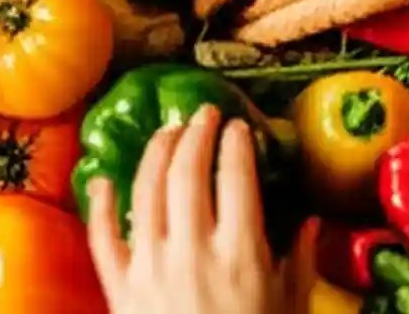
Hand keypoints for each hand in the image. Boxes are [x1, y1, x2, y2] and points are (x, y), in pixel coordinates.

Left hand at [85, 105, 315, 313]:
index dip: (236, 145)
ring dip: (155, 154)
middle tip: (203, 115)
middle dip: (196, 134)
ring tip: (167, 134)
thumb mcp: (291, 308)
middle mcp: (191, 252)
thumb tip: (309, 222)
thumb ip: (300, 263)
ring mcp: (150, 268)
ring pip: (145, 192)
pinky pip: (102, 238)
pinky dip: (99, 205)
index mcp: (240, 255)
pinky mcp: (119, 289)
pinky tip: (102, 178)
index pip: (236, 179)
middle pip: (187, 173)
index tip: (239, 128)